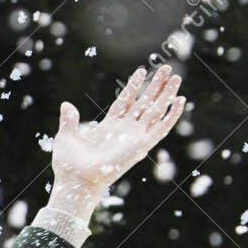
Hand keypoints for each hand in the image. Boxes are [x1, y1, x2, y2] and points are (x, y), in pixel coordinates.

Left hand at [47, 63, 186, 215]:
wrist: (78, 180)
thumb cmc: (70, 164)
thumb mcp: (66, 137)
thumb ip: (69, 120)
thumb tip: (66, 104)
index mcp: (109, 126)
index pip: (125, 101)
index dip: (134, 86)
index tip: (142, 70)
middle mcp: (125, 130)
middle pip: (145, 102)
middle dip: (156, 85)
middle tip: (166, 67)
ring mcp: (135, 136)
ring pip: (156, 110)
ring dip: (167, 94)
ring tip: (176, 76)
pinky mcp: (143, 145)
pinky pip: (162, 128)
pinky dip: (172, 115)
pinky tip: (181, 101)